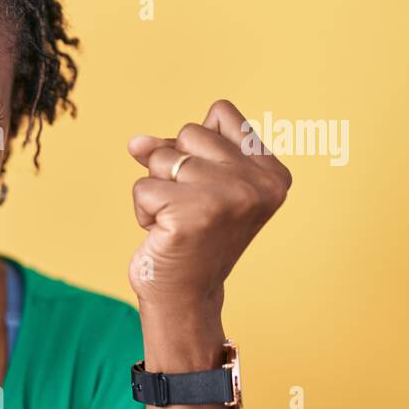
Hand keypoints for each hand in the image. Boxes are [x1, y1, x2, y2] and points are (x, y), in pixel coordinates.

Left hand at [127, 99, 290, 311]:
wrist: (186, 295)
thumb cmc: (192, 234)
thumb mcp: (197, 180)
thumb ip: (175, 148)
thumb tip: (135, 142)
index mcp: (272, 171)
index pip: (220, 112)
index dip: (198, 145)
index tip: (208, 185)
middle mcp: (258, 183)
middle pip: (189, 132)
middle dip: (174, 167)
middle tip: (190, 207)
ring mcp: (227, 198)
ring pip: (161, 159)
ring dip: (157, 190)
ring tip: (177, 220)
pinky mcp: (190, 215)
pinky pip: (142, 188)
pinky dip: (142, 211)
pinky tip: (164, 234)